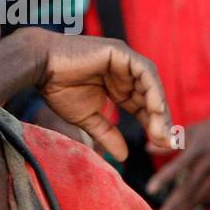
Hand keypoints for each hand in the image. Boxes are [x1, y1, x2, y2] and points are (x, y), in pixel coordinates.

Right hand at [32, 31, 169, 161]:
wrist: (41, 67)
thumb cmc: (58, 88)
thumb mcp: (88, 118)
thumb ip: (107, 134)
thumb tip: (124, 157)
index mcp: (118, 86)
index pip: (142, 107)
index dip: (153, 126)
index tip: (162, 147)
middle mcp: (125, 72)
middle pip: (150, 98)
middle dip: (161, 121)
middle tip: (168, 144)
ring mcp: (124, 60)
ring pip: (151, 85)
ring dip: (159, 109)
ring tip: (161, 132)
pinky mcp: (121, 52)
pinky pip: (144, 72)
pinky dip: (152, 91)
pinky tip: (156, 110)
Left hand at [147, 109, 209, 209]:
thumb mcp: (192, 130)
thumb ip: (170, 140)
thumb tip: (146, 148)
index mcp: (198, 147)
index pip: (179, 164)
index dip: (165, 177)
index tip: (150, 189)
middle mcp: (208, 163)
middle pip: (190, 187)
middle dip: (175, 205)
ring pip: (199, 196)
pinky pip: (206, 197)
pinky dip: (193, 207)